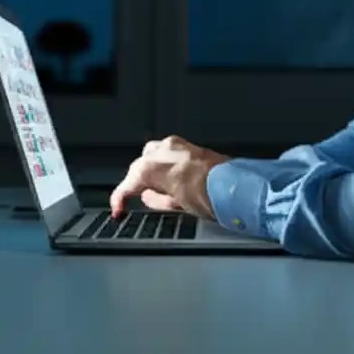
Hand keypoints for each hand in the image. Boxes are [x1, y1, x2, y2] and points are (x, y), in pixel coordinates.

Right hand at [109, 135, 230, 220]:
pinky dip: (166, 163)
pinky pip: (169, 152)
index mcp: (150, 167)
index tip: (119, 210)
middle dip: (138, 183)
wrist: (235, 186)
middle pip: (138, 167)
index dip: (119, 200)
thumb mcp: (176, 205)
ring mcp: (175, 144)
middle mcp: (160, 151)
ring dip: (152, 170)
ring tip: (160, 188)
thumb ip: (156, 200)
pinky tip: (173, 177)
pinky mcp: (188, 143)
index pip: (126, 185)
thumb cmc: (208, 196)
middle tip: (141, 199)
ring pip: (152, 155)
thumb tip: (148, 197)